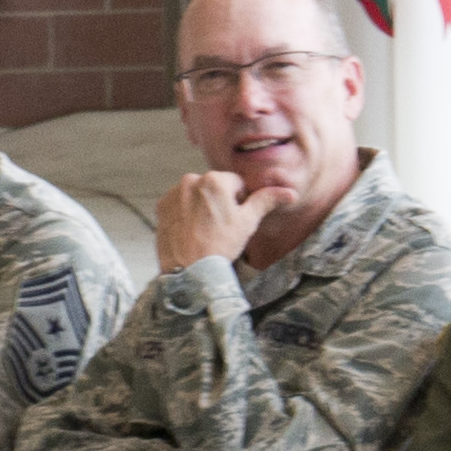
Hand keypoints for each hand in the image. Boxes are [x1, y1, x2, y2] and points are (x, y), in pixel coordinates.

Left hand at [156, 170, 276, 272]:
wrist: (189, 269)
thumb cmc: (220, 245)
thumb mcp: (248, 222)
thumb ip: (266, 201)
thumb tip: (289, 193)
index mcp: (215, 180)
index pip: (236, 183)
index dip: (240, 201)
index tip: (236, 219)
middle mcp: (191, 180)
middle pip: (214, 187)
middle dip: (219, 202)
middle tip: (221, 227)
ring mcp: (173, 193)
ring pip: (196, 195)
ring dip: (202, 206)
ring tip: (205, 230)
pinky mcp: (161, 206)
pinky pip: (179, 204)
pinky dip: (185, 213)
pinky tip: (191, 231)